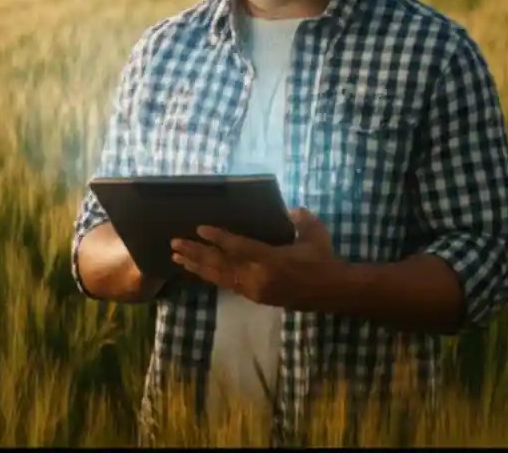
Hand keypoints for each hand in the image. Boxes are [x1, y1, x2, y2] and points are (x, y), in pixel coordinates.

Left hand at [170, 207, 347, 309]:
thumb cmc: (323, 260)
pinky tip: (198, 270)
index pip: (239, 248)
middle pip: (220, 265)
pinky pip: (227, 285)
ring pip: (220, 278)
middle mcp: (258, 278)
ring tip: (177, 257)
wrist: (333, 293)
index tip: (200, 228)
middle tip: (175, 243)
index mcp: (272, 261)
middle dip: (196, 254)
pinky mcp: (255, 297)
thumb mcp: (315, 233)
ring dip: (198, 267)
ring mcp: (255, 290)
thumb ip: (300, 219)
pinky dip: (210, 276)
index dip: (219, 238)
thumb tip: (289, 209)